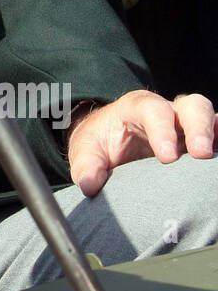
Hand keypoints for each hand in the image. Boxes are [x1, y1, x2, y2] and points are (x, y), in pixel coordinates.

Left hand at [67, 90, 215, 197]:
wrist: (111, 141)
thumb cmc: (101, 142)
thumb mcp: (86, 150)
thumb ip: (86, 165)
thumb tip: (89, 184)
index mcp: (138, 107)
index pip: (153, 110)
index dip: (162, 130)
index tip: (167, 157)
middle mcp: (169, 112)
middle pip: (193, 106)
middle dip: (199, 127)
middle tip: (201, 154)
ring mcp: (188, 126)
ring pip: (210, 119)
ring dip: (214, 136)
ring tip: (212, 159)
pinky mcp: (198, 142)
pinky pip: (216, 138)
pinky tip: (217, 167)